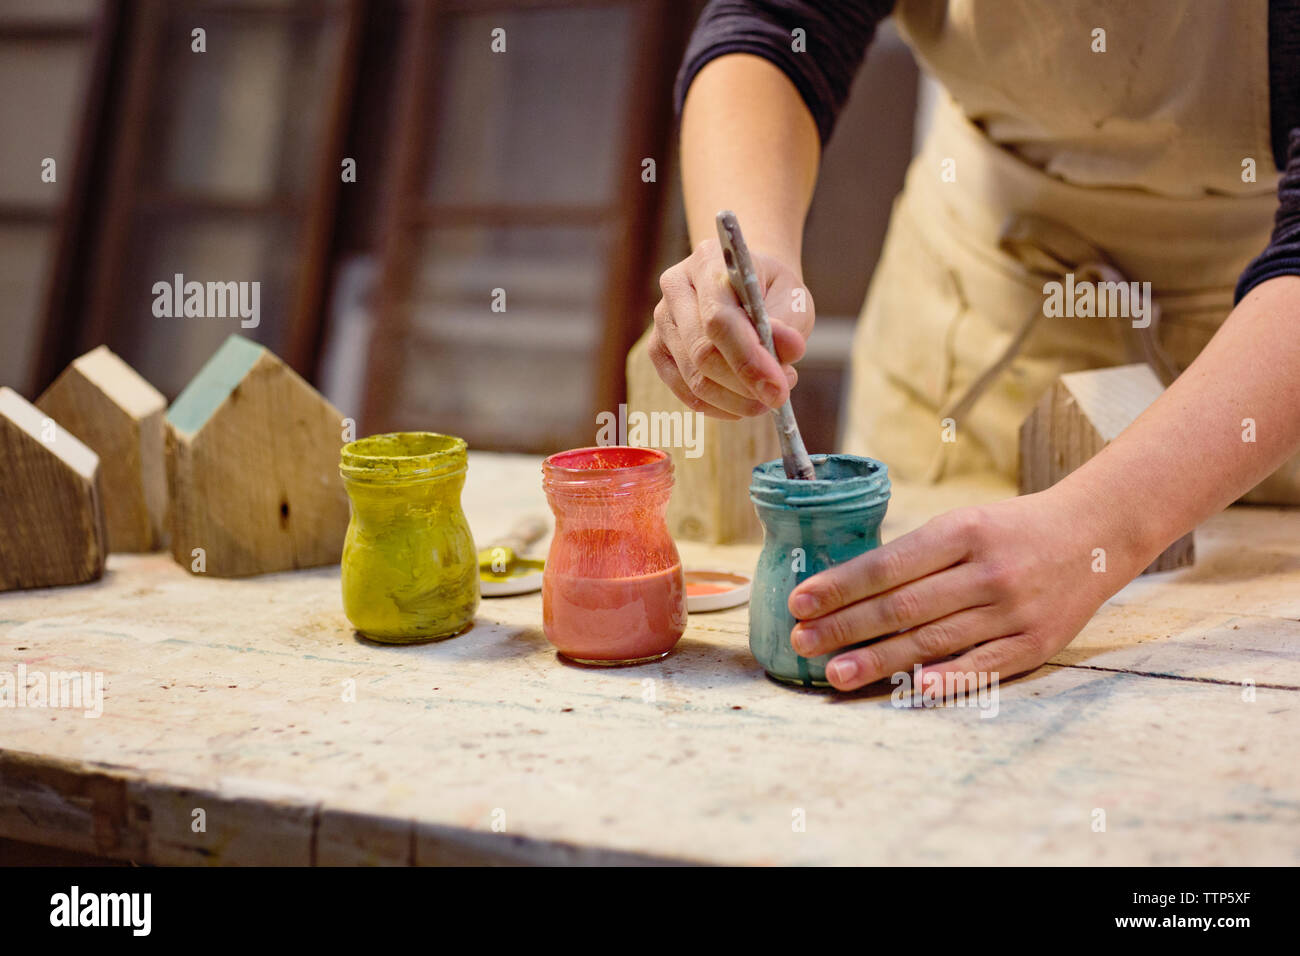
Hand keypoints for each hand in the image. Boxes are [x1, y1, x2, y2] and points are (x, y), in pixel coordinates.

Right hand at [649, 238, 812, 418]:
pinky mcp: (658, 350)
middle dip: (745, 385)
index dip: (748, 359)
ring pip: (694, 379)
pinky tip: (743, 402)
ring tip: (768, 395)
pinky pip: (685, 392)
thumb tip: (788, 350)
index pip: (718, 319)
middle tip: (779, 395)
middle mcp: (676, 288)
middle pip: (702, 353)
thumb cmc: (770, 291)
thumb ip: (789, 324)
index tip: (780, 388)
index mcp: (707, 262)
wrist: (745, 286)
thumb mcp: (792, 297)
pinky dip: (719, 407)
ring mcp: (662, 321)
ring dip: (736, 400)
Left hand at [787, 489, 1142, 692]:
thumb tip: (848, 591)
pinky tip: (911, 688)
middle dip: (846, 626)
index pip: (890, 564)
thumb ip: (916, 556)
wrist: (1095, 534)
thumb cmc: (1011, 530)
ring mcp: (1013, 609)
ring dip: (879, 659)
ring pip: (934, 639)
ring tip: (836, 673)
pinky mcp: (1035, 642)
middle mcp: (987, 571)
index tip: (800, 602)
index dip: (841, 586)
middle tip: (802, 642)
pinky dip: (948, 678)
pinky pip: (984, 665)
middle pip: (904, 605)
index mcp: (963, 532)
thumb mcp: (964, 524)